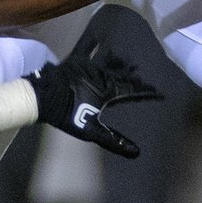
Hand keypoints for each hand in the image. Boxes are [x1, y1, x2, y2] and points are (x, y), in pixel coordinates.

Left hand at [28, 28, 161, 157]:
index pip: (133, 90)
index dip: (147, 92)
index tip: (160, 93)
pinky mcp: (77, 62)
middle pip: (123, 76)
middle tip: (145, 79)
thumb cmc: (67, 113)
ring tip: (131, 64)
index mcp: (108, 90)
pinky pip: (95, 56)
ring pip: (110, 66)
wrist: (41, 96)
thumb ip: (113, 140)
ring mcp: (89, 67)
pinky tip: (106, 50)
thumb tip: (135, 152)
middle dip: (135, 79)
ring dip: (121, 67)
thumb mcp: (91, 130)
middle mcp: (102, 75)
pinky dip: (105, 57)